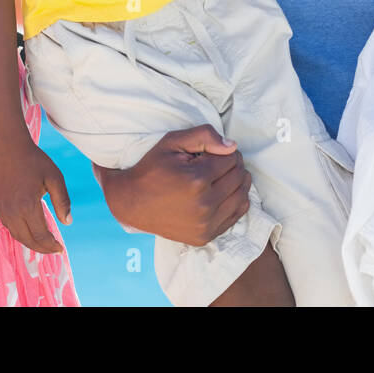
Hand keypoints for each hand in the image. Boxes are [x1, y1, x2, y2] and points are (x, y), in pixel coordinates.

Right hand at [0, 139, 70, 254]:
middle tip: (55, 250)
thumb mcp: (55, 178)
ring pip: (17, 236)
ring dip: (31, 243)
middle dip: (42, 248)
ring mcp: (3, 210)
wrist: (9, 148)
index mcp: (28, 205)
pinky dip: (21, 235)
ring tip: (45, 245)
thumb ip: (62, 201)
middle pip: (28, 240)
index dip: (51, 245)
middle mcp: (13, 211)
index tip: (61, 249)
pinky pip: (10, 228)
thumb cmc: (35, 161)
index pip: (40, 235)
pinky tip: (32, 233)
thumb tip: (67, 222)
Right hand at [98, 125, 250, 245]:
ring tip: (223, 176)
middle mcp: (204, 205)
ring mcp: (205, 224)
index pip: (232, 158)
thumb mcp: (172, 142)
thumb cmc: (152, 168)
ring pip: (242, 197)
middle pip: (239, 177)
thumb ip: (204, 136)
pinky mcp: (205, 236)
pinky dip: (235, 201)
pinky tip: (223, 193)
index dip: (226, 151)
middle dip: (233, 165)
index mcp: (196, 179)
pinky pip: (236, 216)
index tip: (214, 152)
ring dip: (237, 183)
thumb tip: (232, 146)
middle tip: (219, 162)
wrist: (131, 202)